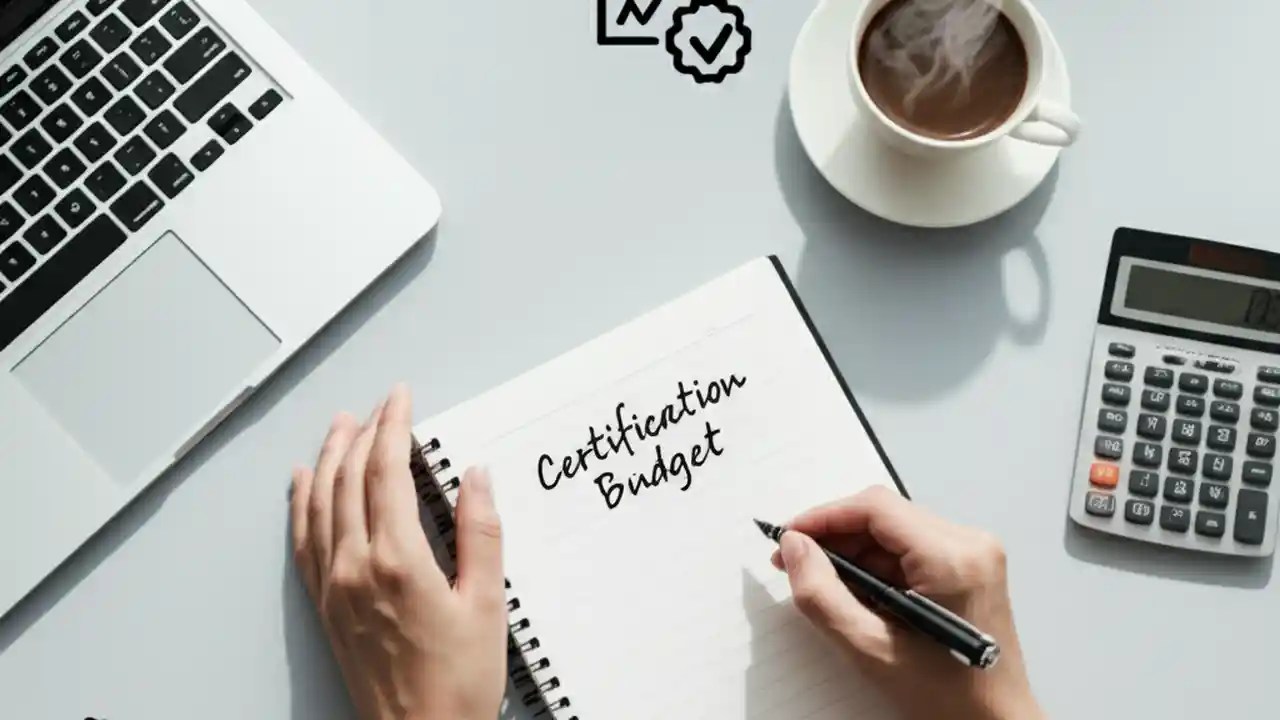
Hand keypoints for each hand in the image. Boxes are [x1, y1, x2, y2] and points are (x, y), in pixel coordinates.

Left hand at [290, 385, 507, 719]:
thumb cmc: (458, 684)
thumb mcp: (488, 605)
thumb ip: (482, 533)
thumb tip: (477, 478)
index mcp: (399, 561)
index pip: (387, 472)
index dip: (393, 426)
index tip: (400, 399)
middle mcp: (357, 568)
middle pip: (349, 480)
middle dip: (362, 434)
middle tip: (378, 406)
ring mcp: (335, 588)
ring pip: (321, 505)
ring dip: (329, 459)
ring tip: (339, 428)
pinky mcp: (326, 608)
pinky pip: (304, 542)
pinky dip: (302, 505)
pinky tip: (303, 486)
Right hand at [771, 486, 1043, 719]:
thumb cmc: (947, 696)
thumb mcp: (871, 649)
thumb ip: (823, 594)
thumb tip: (795, 546)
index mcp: (952, 558)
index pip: (875, 509)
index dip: (824, 516)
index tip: (788, 536)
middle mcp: (970, 543)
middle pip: (884, 516)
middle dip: (835, 535)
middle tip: (795, 562)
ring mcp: (974, 552)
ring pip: (894, 530)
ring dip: (854, 551)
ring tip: (824, 584)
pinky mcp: (970, 565)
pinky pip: (911, 547)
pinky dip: (877, 564)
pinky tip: (858, 593)